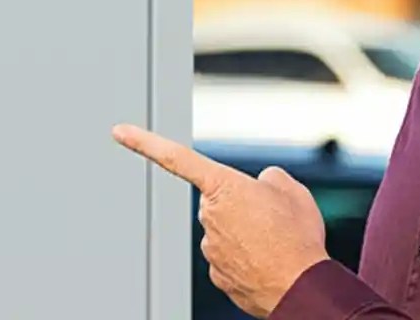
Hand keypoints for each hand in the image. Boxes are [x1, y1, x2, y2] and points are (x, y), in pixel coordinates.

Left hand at [112, 124, 329, 317]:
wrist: (301, 288)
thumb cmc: (296, 238)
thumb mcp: (293, 191)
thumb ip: (270, 178)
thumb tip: (262, 186)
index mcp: (223, 187)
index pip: (177, 158)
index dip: (144, 142)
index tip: (118, 132)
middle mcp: (209, 216)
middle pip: (221, 201)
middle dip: (242, 206)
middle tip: (273, 219)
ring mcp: (210, 249)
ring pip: (228, 231)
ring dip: (248, 234)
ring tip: (276, 243)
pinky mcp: (218, 275)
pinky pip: (232, 258)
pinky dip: (249, 259)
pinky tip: (268, 262)